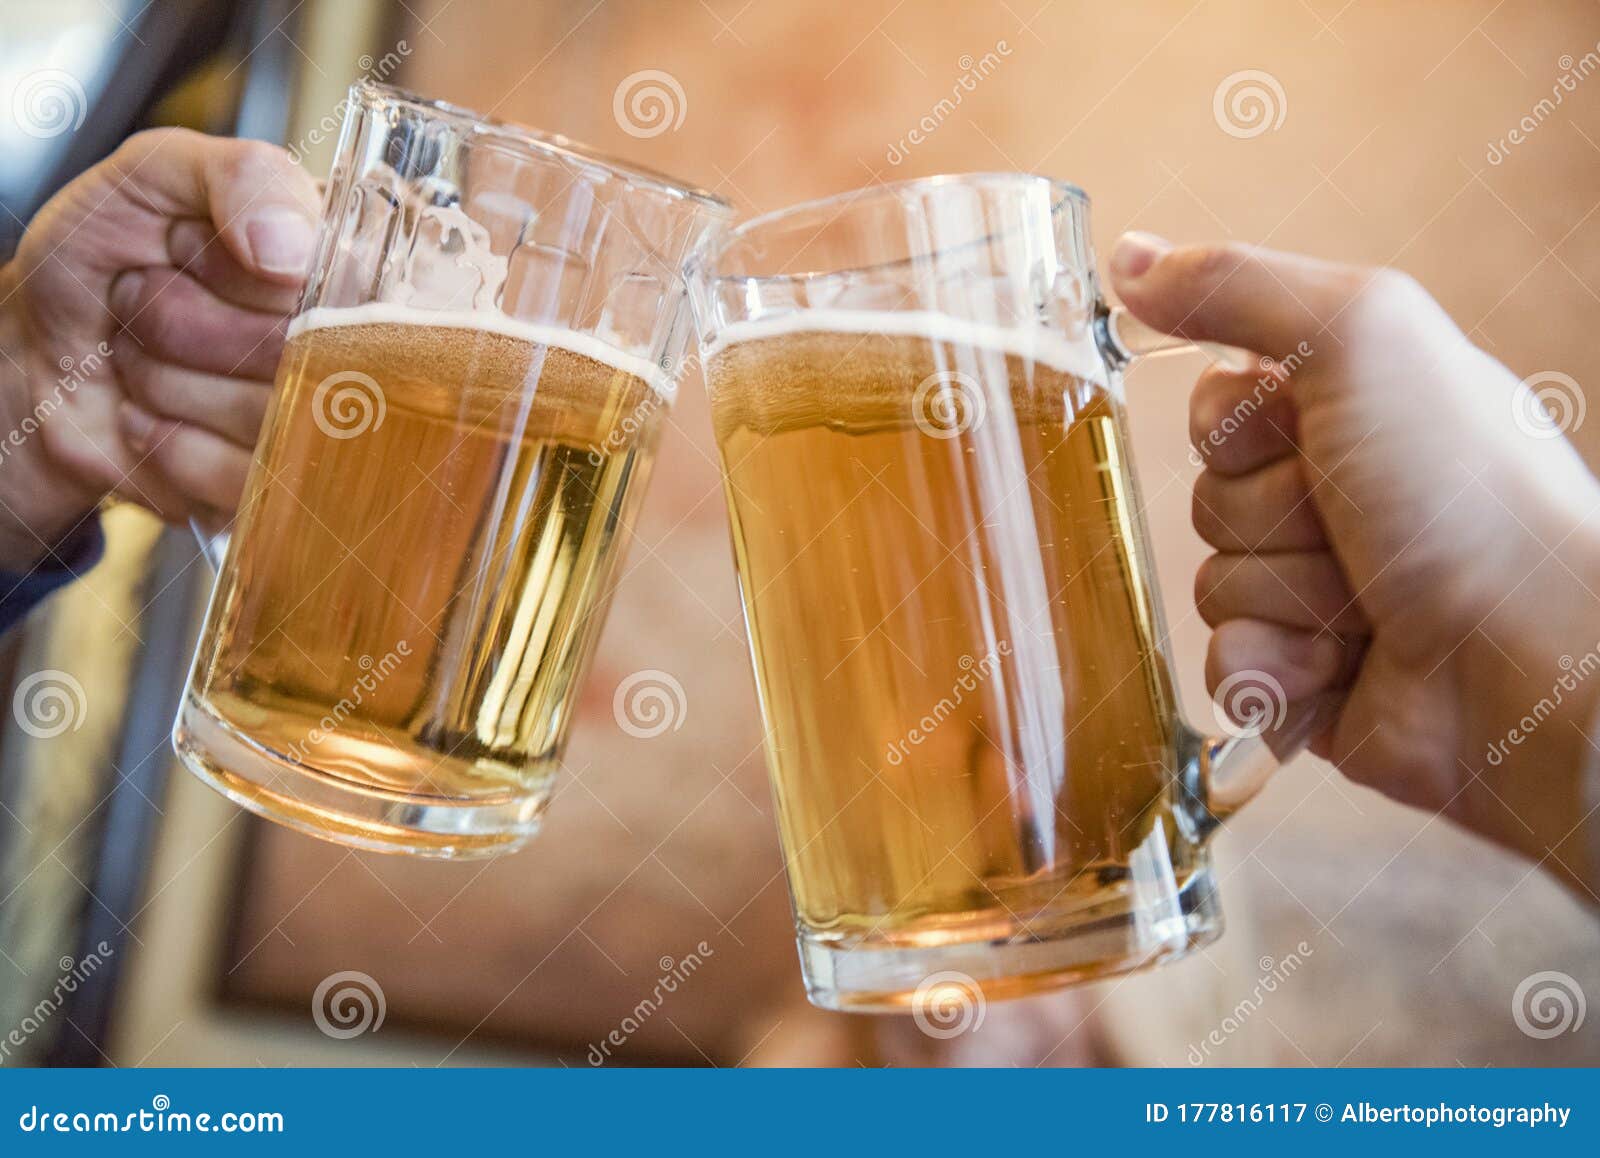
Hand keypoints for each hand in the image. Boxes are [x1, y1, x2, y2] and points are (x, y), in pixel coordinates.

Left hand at [0, 127, 318, 567]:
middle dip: (188, 321)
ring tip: (141, 355)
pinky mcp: (275, 484)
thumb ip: (243, 177)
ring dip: (170, 381)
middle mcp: (343, 345)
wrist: (37, 345)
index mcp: (338, 259)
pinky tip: (147, 415)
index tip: (181, 243)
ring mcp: (314, 422)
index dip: (242, 271)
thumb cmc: (103, 254)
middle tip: (144, 296)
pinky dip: (170, 443)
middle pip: (301, 352)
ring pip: (271, 417)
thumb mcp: (157, 173)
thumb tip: (294, 248)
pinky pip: (243, 478)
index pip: (340, 279)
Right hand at [1110, 234, 1599, 895]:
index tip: (1297, 433)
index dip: (1237, 428)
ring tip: (1367, 604)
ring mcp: (1324, 595)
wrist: (1522, 656)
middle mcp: (1342, 500)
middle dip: (1266, 519)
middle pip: (1210, 498)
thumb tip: (1130, 259)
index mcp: (1359, 412)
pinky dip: (1271, 667)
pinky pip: (1226, 667)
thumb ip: (1236, 287)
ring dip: (1280, 596)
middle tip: (1350, 524)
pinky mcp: (1309, 680)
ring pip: (1212, 586)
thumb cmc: (1466, 493)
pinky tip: (1336, 665)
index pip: (1216, 408)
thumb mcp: (1356, 335)